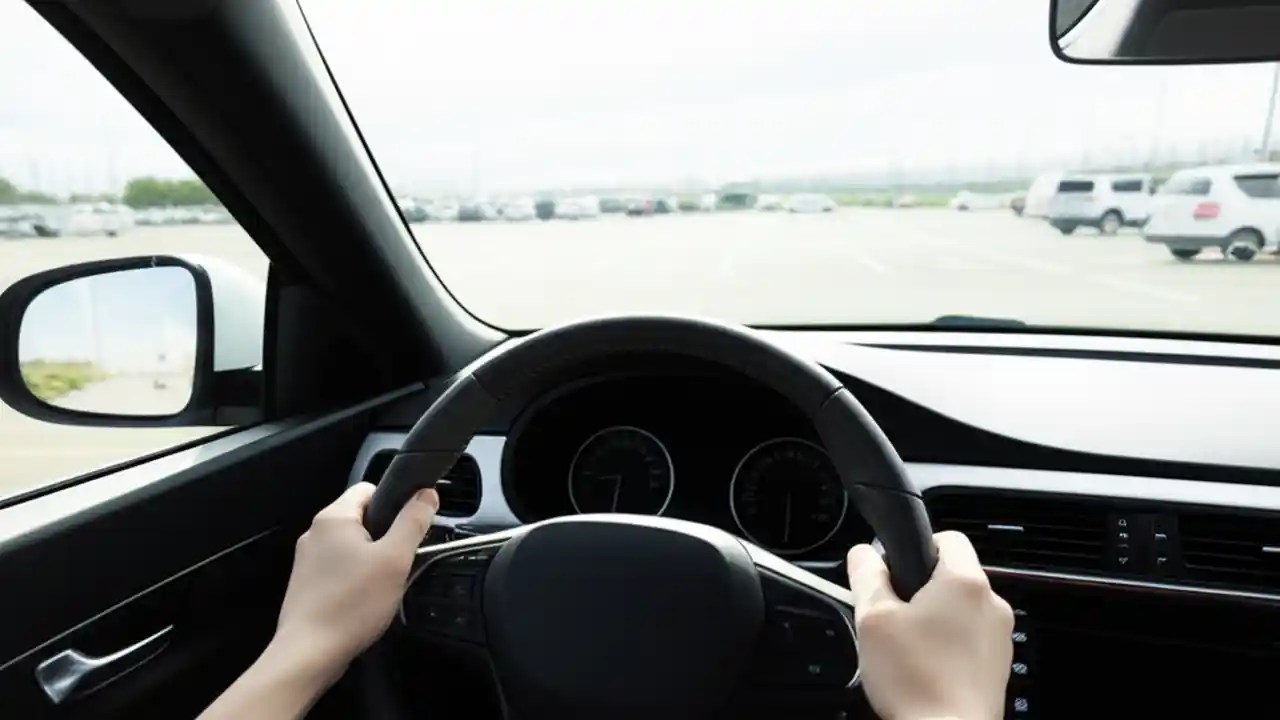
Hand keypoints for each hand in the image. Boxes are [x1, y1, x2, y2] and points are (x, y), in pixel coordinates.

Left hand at [271, 482, 439, 683]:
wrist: (309, 654)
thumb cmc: (352, 604)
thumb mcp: (394, 560)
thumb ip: (413, 522)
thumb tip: (427, 494)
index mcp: (333, 517)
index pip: (369, 489)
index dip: (395, 502)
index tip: (410, 527)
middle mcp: (314, 532)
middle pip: (361, 518)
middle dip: (385, 535)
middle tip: (400, 561)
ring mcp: (306, 559)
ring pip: (350, 546)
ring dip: (370, 559)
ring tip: (384, 585)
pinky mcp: (305, 584)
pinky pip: (338, 568)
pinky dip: (354, 578)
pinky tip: (363, 600)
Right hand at [847, 531, 1013, 719]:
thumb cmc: (914, 680)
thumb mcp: (873, 619)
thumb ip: (866, 575)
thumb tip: (863, 553)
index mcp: (964, 582)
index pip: (946, 536)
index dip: (915, 547)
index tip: (894, 571)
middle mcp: (992, 603)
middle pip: (952, 576)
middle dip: (921, 589)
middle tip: (892, 615)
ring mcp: (1000, 636)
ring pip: (961, 609)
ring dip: (935, 619)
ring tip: (907, 648)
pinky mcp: (999, 665)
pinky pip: (970, 639)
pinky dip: (948, 645)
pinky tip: (925, 669)